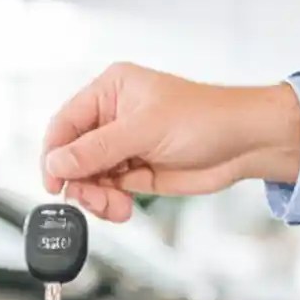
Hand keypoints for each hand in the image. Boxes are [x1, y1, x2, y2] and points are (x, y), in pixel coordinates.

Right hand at [42, 62, 299, 221]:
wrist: (245, 144)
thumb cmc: (206, 118)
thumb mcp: (145, 129)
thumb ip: (97, 149)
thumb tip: (58, 162)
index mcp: (110, 90)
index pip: (65, 123)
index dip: (55, 154)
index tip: (54, 181)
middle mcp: (112, 117)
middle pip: (73, 155)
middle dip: (79, 181)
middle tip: (91, 198)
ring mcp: (123, 146)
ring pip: (88, 178)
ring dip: (95, 196)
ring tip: (113, 205)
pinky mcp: (135, 171)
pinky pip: (107, 191)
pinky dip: (109, 204)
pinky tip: (122, 208)